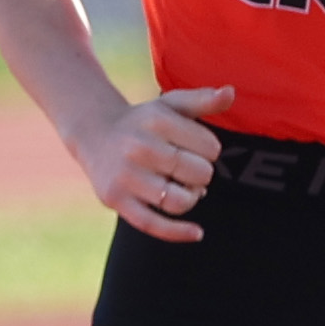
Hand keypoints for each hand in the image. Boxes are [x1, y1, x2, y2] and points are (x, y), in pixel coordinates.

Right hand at [77, 84, 232, 239]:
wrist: (94, 133)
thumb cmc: (144, 121)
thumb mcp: (171, 104)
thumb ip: (203, 99)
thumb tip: (230, 92)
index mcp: (157, 120)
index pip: (211, 147)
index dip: (211, 150)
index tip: (196, 147)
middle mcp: (138, 147)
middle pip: (199, 174)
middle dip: (201, 173)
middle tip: (187, 167)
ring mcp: (125, 176)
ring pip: (179, 201)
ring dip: (191, 197)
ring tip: (183, 187)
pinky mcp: (115, 199)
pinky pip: (151, 224)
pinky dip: (178, 232)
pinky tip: (197, 233)